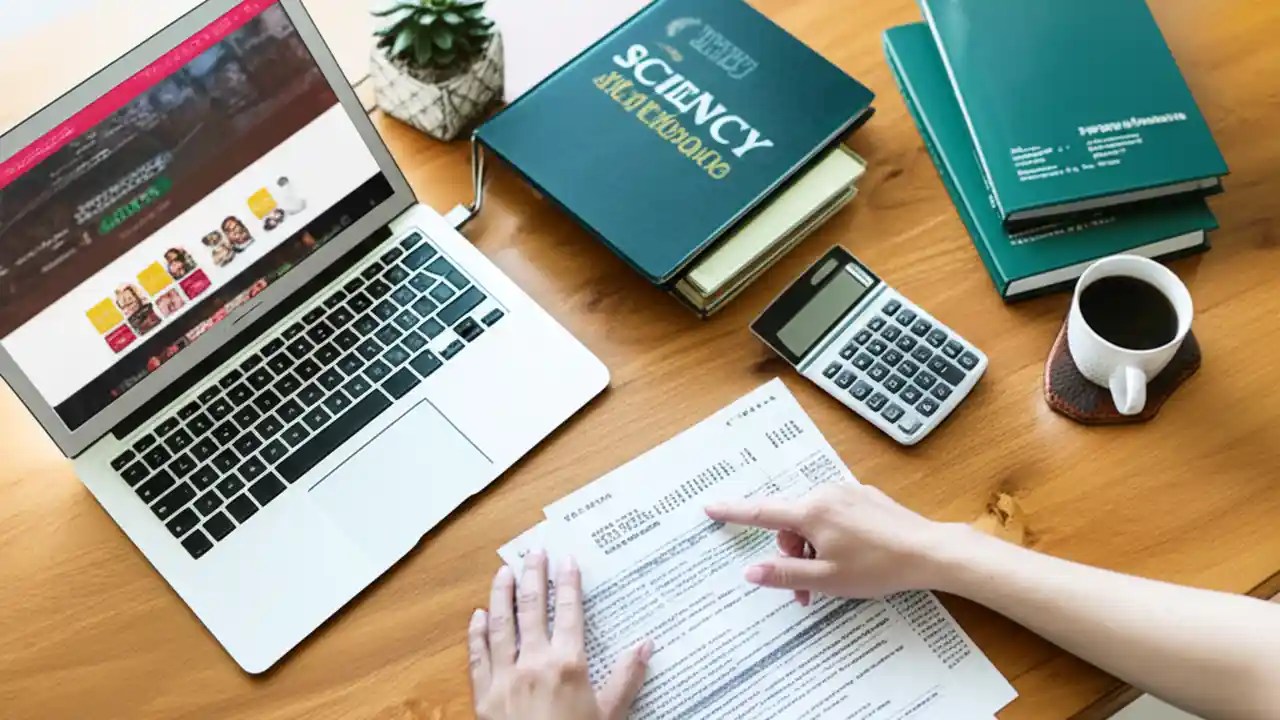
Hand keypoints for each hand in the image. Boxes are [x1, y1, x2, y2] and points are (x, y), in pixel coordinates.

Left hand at [468, 551, 653, 719]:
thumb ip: (626, 679)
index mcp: (567, 665)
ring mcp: (504, 678)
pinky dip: (477, 633)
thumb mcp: (610, 715)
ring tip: (503, 571)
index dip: (568, 584)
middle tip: (534, 552)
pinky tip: (478, 616)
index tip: (567, 560)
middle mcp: (533, 664)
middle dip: (532, 576)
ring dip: (500, 594)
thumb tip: (646, 645)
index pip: (568, 613)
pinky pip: (477, 656)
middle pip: (531, 609)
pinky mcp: (483, 697)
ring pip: (500, 625)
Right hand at [705, 482, 962, 601]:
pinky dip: (831, 536)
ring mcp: (846, 492)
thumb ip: (785, 574)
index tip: (710, 507)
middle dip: (791, 555)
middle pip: (789, 524)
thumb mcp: (827, 579)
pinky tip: (852, 556)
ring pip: (812, 521)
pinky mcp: (864, 497)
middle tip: (806, 590)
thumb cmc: (878, 566)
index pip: (761, 512)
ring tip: (832, 578)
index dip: (733, 512)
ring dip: (812, 548)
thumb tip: (751, 572)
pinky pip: (834, 515)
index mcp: (810, 512)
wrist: (928, 551)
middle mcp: (824, 494)